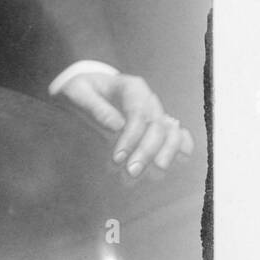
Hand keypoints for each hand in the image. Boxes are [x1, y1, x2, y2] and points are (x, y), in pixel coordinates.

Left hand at [57, 72, 193, 177]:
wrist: (88, 91)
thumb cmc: (82, 91)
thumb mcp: (79, 93)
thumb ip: (95, 107)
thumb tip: (117, 126)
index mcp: (131, 87)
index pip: (139, 112)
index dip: (132, 137)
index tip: (117, 158)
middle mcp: (148, 99)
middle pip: (157, 124)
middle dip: (147, 150)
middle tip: (131, 172)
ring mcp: (157, 113)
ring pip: (173, 132)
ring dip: (166, 153)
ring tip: (155, 172)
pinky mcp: (159, 127)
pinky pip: (179, 136)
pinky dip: (180, 149)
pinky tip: (174, 165)